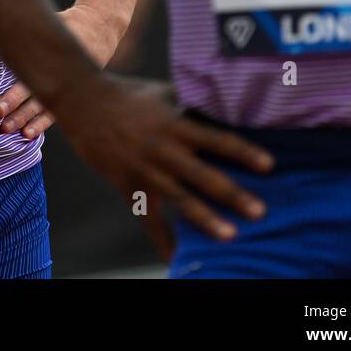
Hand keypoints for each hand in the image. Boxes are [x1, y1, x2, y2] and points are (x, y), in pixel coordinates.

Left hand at [0, 5, 119, 138]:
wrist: (98, 31)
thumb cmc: (69, 25)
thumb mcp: (52, 24)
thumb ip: (28, 34)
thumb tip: (1, 36)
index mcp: (52, 61)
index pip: (30, 82)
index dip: (14, 96)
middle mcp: (59, 78)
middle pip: (36, 100)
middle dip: (18, 114)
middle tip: (2, 126)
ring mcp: (66, 88)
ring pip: (44, 109)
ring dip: (27, 121)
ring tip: (13, 132)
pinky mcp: (69, 94)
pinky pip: (55, 112)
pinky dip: (41, 123)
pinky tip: (29, 133)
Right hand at [57, 75, 273, 258]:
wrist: (81, 100)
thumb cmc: (126, 93)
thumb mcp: (161, 93)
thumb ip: (189, 104)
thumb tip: (220, 107)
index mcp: (174, 123)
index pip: (216, 139)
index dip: (243, 153)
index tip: (269, 166)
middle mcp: (162, 148)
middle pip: (203, 175)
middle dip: (233, 194)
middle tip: (260, 211)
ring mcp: (144, 168)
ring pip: (180, 199)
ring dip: (206, 219)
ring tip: (230, 236)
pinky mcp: (127, 183)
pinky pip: (147, 217)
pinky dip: (161, 239)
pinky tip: (175, 258)